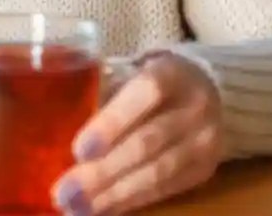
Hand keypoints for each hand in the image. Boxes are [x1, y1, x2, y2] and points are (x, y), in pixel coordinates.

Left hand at [53, 53, 223, 214]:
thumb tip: (58, 123)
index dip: (112, 123)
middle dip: (103, 172)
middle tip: (64, 192)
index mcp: (172, 73)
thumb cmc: (151, 80)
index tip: (79, 150)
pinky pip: (164, 190)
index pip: (145, 94)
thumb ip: (102, 89)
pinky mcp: (204, 170)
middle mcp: (194, 109)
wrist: (213, 92)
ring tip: (77, 208)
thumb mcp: (131, 70)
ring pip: (157, 174)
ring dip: (113, 195)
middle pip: (147, 144)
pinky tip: (102, 209)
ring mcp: (203, 142)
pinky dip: (130, 201)